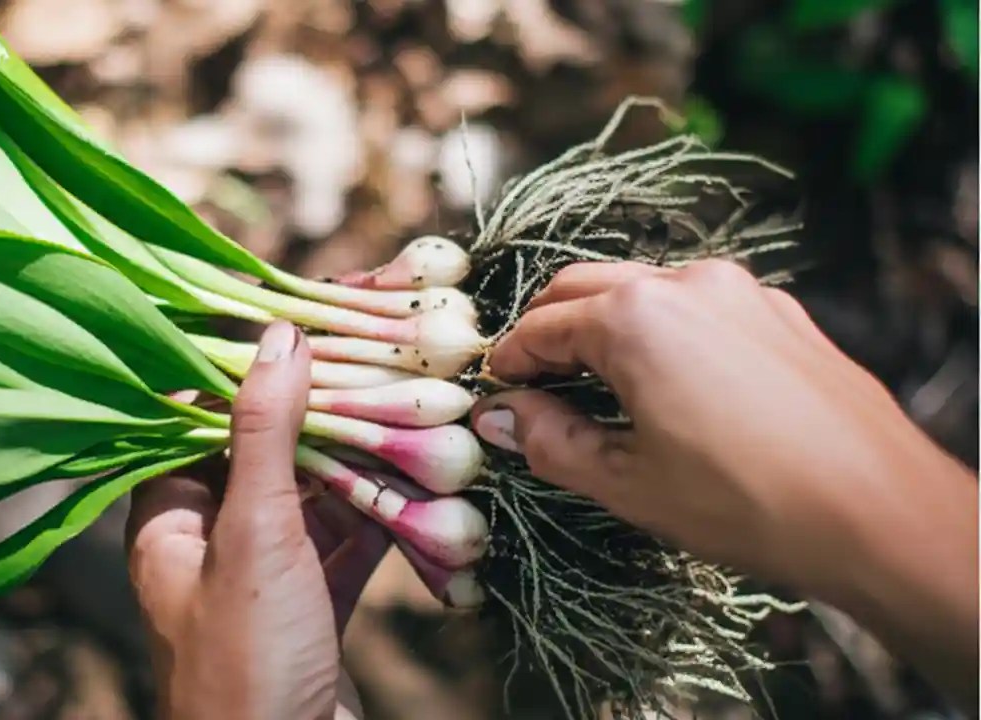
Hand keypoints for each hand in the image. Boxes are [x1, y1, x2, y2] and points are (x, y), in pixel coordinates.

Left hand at [126, 321, 387, 719]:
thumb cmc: (246, 660)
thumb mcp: (254, 533)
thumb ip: (266, 433)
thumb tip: (280, 336)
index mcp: (169, 520)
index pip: (198, 418)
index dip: (243, 368)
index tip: (296, 321)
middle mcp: (211, 543)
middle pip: (266, 455)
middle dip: (320, 413)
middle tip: (375, 358)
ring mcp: (265, 581)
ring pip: (314, 500)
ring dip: (361, 465)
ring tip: (412, 411)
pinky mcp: (312, 612)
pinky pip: (347, 548)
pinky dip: (382, 521)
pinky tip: (424, 488)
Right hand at [471, 260, 977, 700]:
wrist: (881, 511)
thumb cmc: (744, 503)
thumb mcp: (626, 483)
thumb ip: (548, 440)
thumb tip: (500, 416)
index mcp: (635, 318)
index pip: (540, 327)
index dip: (508, 363)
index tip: (494, 395)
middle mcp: (686, 283)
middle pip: (583, 286)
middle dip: (547, 330)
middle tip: (531, 384)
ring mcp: (741, 291)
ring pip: (642, 287)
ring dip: (603, 324)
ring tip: (594, 385)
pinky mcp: (780, 313)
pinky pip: (697, 304)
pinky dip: (660, 329)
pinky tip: (666, 383)